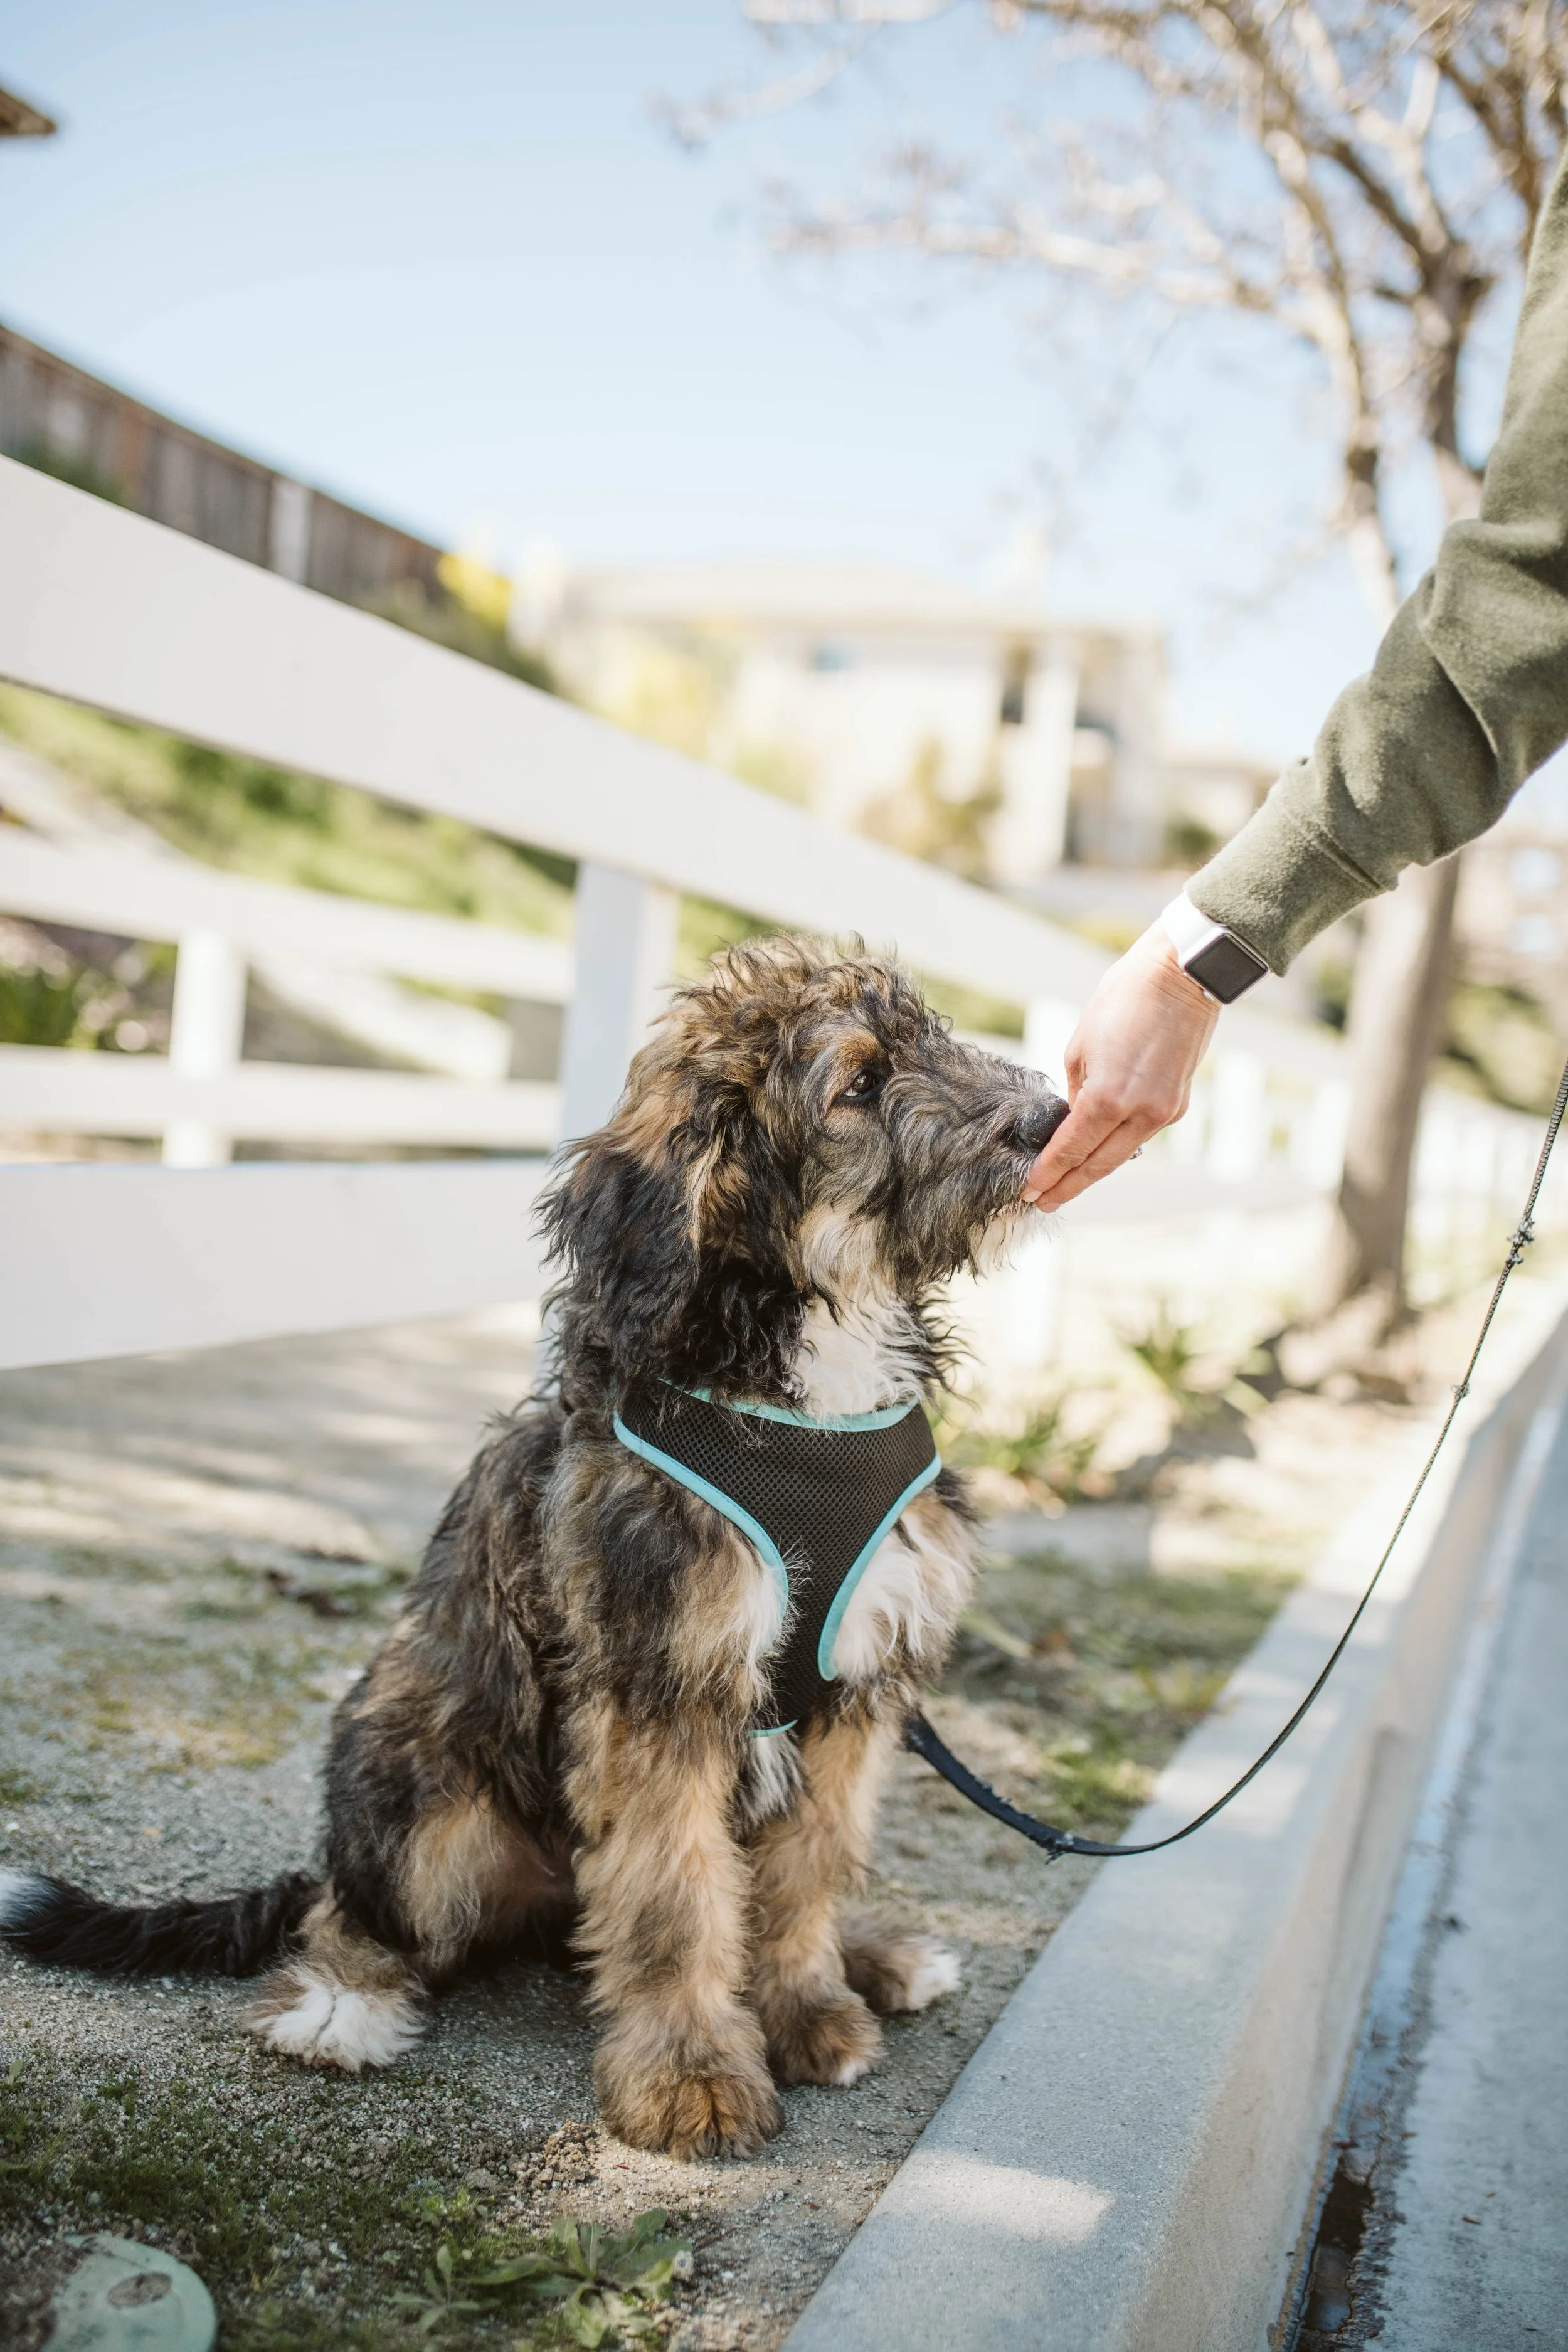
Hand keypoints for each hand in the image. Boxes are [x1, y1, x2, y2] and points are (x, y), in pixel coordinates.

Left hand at [1022, 923, 1218, 1210]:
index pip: (1071, 1150)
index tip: (1031, 1191)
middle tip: (1044, 1201)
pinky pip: (1141, 1134)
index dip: (1049, 1174)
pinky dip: (1118, 1144)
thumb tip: (1076, 1119)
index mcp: (1108, 1098)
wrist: (1181, 977)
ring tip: (1068, 1182)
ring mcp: (1164, 1112)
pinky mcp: (1178, 1105)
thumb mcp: (1081, 1046)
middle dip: (1068, 1185)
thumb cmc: (1123, 1000)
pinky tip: (1100, 1151)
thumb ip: (1077, 1092)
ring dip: (1093, 1169)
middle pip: (1098, 1165)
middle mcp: (1140, 1113)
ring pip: (1122, 1154)